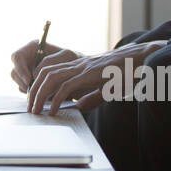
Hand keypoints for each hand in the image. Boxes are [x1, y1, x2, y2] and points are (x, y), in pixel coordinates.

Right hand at [11, 40, 78, 91]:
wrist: (81, 71)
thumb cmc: (75, 60)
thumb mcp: (67, 56)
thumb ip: (50, 61)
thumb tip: (34, 74)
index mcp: (33, 47)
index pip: (17, 57)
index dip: (20, 69)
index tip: (29, 80)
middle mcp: (27, 58)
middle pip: (14, 71)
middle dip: (22, 83)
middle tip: (33, 92)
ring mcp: (27, 70)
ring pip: (18, 82)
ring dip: (27, 90)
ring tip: (41, 95)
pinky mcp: (29, 81)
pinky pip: (23, 89)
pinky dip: (31, 94)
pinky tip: (44, 96)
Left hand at [27, 40, 167, 114]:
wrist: (142, 60)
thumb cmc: (126, 73)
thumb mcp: (105, 88)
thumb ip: (91, 96)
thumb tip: (79, 106)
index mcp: (79, 67)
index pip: (50, 71)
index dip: (38, 84)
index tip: (34, 99)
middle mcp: (77, 65)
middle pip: (45, 73)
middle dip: (33, 91)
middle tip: (29, 108)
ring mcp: (83, 68)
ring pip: (51, 78)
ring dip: (39, 94)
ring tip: (36, 110)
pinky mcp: (90, 74)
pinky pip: (66, 86)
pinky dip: (57, 99)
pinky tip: (54, 110)